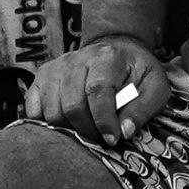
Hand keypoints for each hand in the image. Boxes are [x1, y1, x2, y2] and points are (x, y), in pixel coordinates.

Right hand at [30, 36, 176, 144]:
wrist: (115, 49)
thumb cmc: (136, 72)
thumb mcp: (155, 86)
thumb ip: (143, 109)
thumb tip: (124, 132)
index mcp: (106, 57)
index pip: (97, 91)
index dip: (103, 120)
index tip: (112, 139)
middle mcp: (75, 59)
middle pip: (72, 105)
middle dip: (88, 130)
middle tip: (102, 138)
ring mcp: (54, 68)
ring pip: (52, 112)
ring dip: (70, 129)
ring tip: (87, 129)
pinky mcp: (41, 78)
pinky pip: (34, 110)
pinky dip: (47, 124)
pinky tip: (67, 124)